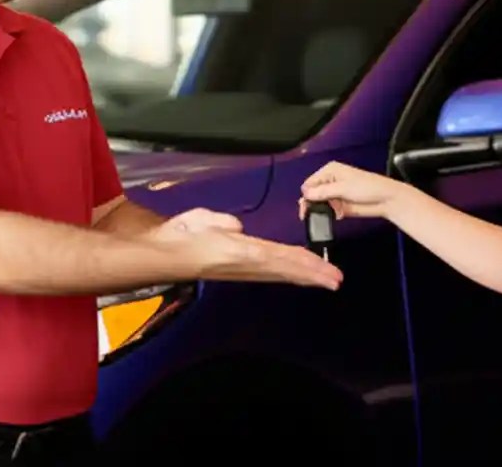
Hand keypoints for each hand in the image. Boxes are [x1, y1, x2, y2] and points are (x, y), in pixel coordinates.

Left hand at [152, 209, 342, 290]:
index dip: (297, 264)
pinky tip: (312, 271)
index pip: (276, 259)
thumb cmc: (179, 236)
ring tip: (333, 278)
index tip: (316, 268)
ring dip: (312, 272)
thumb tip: (236, 227)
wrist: (165, 247)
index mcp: (242, 254)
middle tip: (336, 280)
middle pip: (287, 267)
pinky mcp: (247, 258)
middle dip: (313, 273)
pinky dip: (298, 267)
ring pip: (288, 266)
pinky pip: (278, 261)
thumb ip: (223, 223)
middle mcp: (249, 262)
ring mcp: (249, 262)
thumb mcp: (206, 222)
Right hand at [299, 161, 408, 220]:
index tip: (305, 206)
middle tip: (309, 214)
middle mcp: (330, 181)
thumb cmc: (367, 187)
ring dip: (321, 210)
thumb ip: (323, 192)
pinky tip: (336, 215)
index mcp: (330, 171)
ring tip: (327, 214)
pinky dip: (329, 214)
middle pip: (312, 193)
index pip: (310, 183)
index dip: (306, 194)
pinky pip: (328, 211)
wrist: (385, 199)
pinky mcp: (340, 205)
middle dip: (311, 203)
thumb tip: (306, 196)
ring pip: (319, 203)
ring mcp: (335, 194)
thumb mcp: (343, 187)